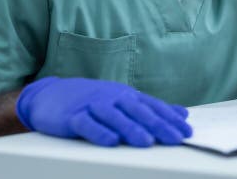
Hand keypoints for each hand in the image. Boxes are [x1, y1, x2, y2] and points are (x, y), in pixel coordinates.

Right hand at [16, 77, 191, 146]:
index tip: (186, 132)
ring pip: (115, 117)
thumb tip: (182, 113)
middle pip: (137, 111)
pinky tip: (111, 141)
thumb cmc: (91, 101)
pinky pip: (87, 124)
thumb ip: (151, 108)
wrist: (51, 94)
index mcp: (126, 95)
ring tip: (146, 141)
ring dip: (131, 128)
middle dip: (158, 125)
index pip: (152, 107)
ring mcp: (93, 105)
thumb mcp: (123, 101)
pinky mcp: (73, 116)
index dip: (169, 119)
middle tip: (174, 137)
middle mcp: (112, 98)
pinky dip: (99, 132)